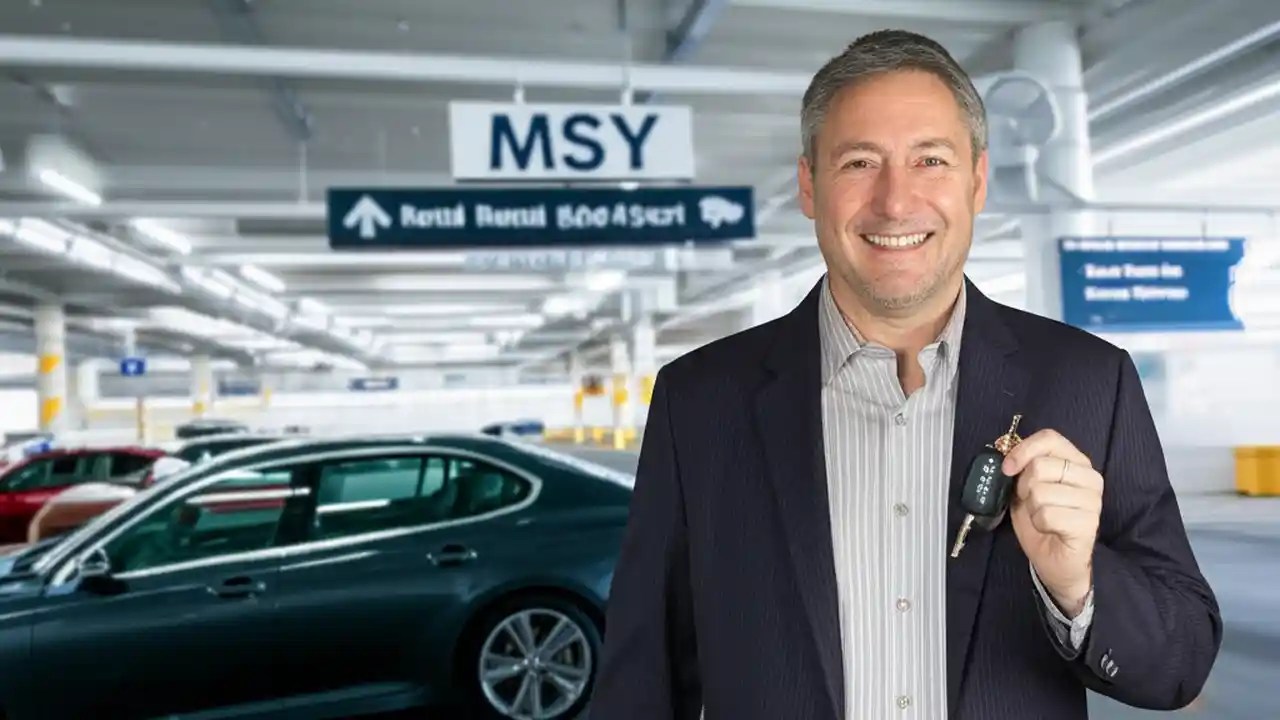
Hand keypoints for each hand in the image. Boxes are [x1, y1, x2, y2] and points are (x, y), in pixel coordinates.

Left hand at [1002, 430, 1102, 616]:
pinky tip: (1050, 529)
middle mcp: (1090, 478)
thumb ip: (1022, 470)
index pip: (1050, 438)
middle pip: (1041, 466)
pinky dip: (1039, 524)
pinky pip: (1046, 514)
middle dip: (1024, 487)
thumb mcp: (1026, 489)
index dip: (1023, 450)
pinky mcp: (1089, 523)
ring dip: (1032, 509)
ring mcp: (1093, 501)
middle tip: (1032, 503)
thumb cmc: (1043, 522)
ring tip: (1043, 518)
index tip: (1008, 468)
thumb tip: (1008, 459)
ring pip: (1040, 492)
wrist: (1057, 561)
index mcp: (1077, 462)